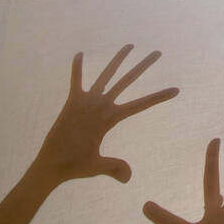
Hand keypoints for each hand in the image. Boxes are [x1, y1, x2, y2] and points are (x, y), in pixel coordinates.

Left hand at [35, 46, 177, 186]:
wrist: (49, 163)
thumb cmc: (75, 166)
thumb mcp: (98, 167)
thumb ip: (115, 168)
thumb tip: (130, 177)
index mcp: (109, 118)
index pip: (140, 105)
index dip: (159, 97)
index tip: (175, 89)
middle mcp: (100, 104)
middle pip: (126, 81)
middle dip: (143, 66)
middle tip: (157, 52)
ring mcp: (85, 100)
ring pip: (106, 74)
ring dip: (118, 59)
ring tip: (129, 45)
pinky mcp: (71, 101)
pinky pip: (75, 80)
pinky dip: (77, 67)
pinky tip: (80, 54)